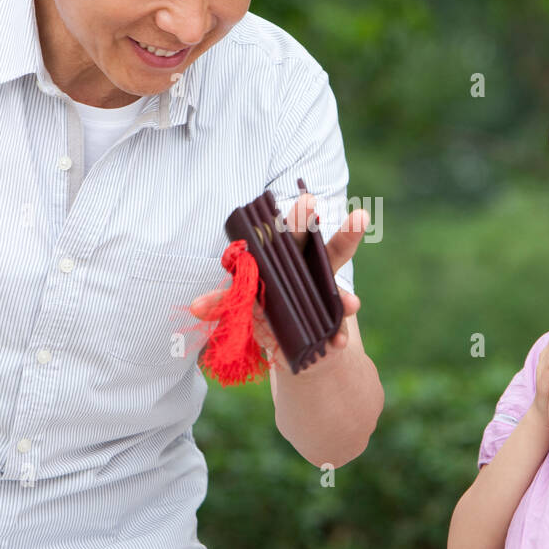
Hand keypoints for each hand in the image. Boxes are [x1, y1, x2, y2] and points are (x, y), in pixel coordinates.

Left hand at [189, 191, 368, 373]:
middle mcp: (308, 266)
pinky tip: (339, 339)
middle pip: (314, 243)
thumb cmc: (266, 316)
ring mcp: (326, 291)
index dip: (299, 217)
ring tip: (352, 299)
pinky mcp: (336, 319)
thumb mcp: (243, 308)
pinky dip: (339, 332)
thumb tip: (196, 307)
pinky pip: (339, 323)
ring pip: (338, 281)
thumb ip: (225, 303)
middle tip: (311, 203)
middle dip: (318, 225)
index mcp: (284, 258)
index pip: (290, 232)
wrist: (295, 349)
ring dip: (345, 290)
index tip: (307, 199)